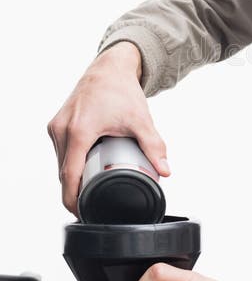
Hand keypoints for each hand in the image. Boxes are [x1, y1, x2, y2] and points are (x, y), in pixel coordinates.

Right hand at [47, 41, 170, 214]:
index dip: (73, 200)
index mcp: (79, 131)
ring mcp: (56, 126)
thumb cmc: (122, 91)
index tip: (82, 213)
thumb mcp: (140, 120)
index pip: (69, 176)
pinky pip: (60, 151)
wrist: (110, 68)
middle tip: (90, 206)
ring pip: (60, 163)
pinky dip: (69, 163)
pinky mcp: (56, 124)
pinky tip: (80, 172)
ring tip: (86, 192)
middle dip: (73, 193)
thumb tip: (165, 171)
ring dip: (70, 178)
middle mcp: (62, 129)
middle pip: (63, 173)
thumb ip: (153, 146)